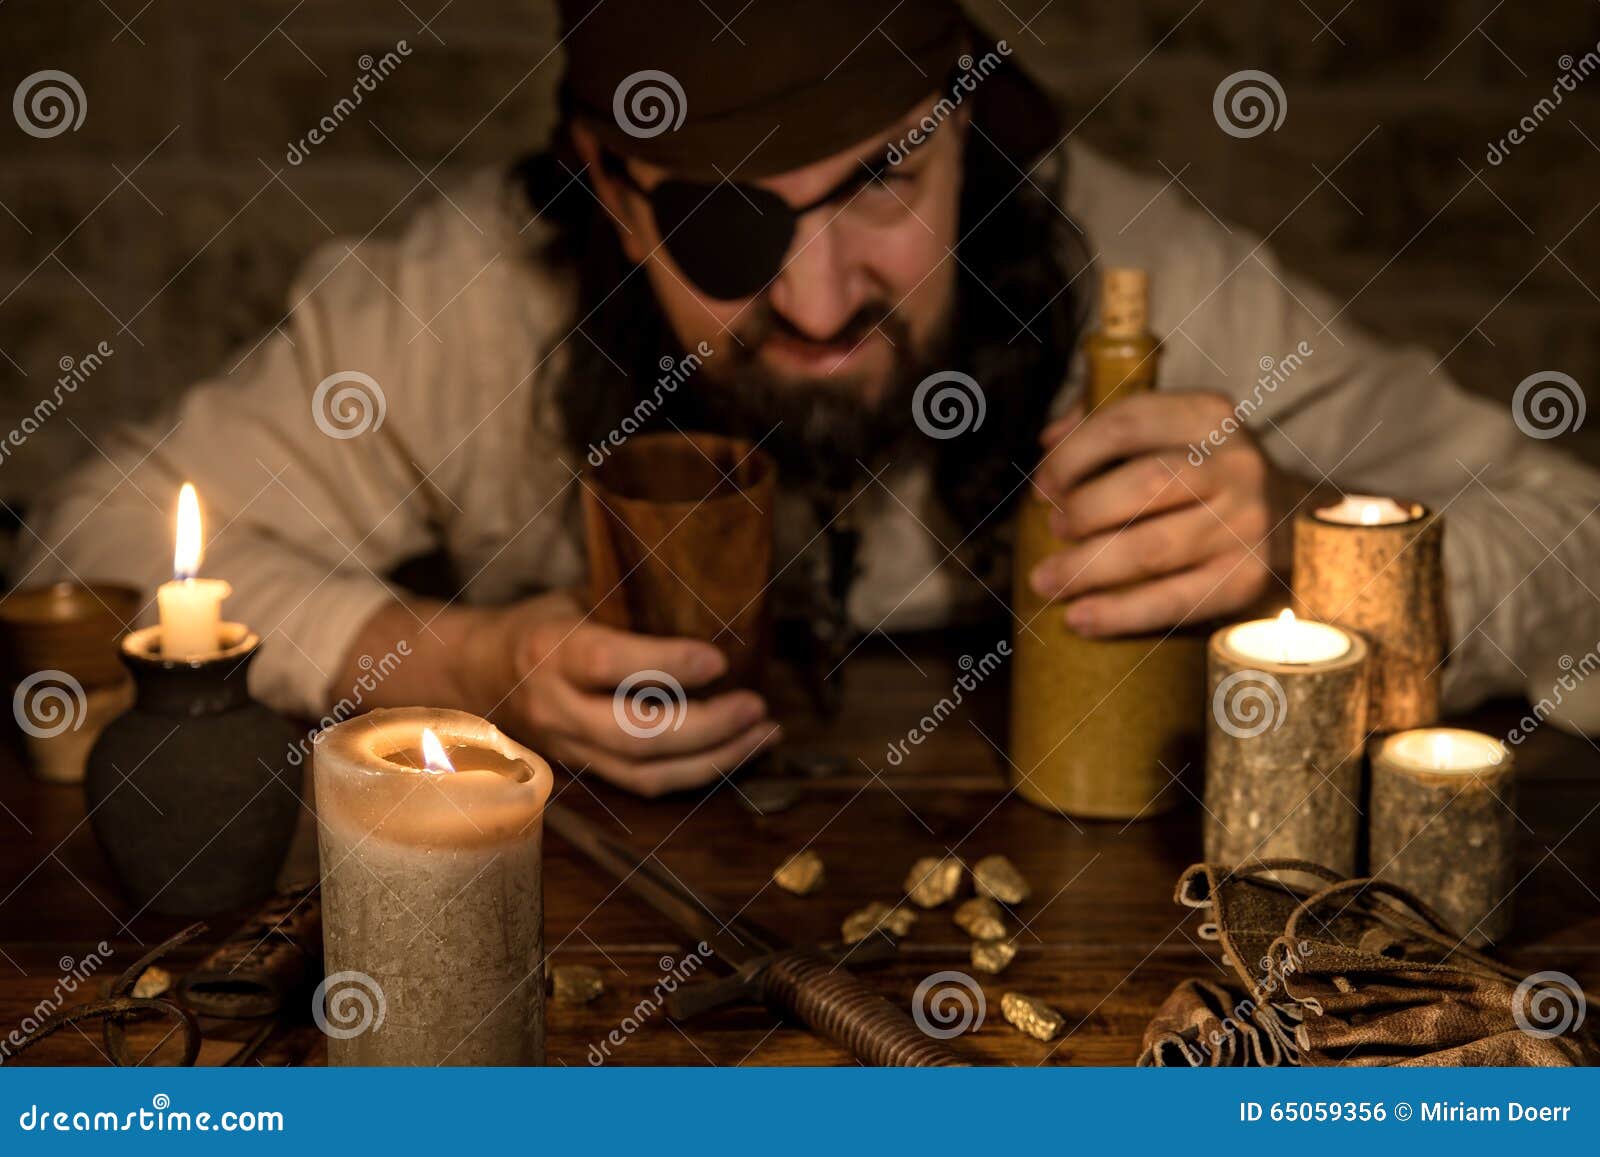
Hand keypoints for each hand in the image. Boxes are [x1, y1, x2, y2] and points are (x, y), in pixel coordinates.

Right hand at [460, 591, 780, 796]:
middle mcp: (556, 706)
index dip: (666, 664)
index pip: (608, 663)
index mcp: (550, 650)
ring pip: (645, 773)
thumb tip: (713, 588)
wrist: (474, 675)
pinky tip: (738, 750)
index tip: (719, 658)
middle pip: (634, 735)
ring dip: (715, 759)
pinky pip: (645, 783)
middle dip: (707, 727)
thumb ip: (628, 602)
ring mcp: (569, 747)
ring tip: (765, 732)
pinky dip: (698, 771)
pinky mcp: (586, 771)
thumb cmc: (540, 624)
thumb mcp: (573, 596)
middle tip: (757, 705)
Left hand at [1027, 390, 1320, 635]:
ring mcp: (1247, 524)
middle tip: (1052, 531)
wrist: (1292, 518)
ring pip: (1154, 548)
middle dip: (1083, 511)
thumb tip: (1047, 442)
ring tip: (1047, 581)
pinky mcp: (1247, 578)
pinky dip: (1121, 614)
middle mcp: (1235, 464)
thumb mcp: (1169, 430)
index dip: (1072, 455)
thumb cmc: (1203, 472)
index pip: (1127, 423)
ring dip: (1088, 568)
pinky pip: (1175, 600)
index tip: (1043, 487)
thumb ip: (1106, 426)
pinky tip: (1081, 619)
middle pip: (1143, 485)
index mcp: (1208, 416)